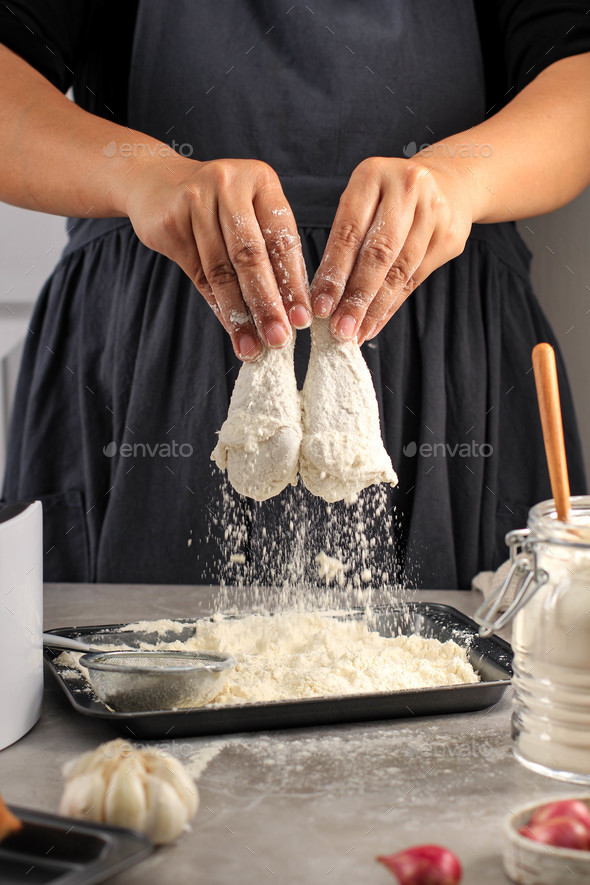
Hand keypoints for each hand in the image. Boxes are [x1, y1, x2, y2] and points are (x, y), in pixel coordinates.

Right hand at [124, 156, 310, 359]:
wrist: (159, 183)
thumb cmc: (220, 207)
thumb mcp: (251, 215)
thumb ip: (273, 252)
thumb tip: (294, 310)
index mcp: (261, 180)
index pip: (281, 239)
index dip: (293, 283)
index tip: (303, 320)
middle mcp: (229, 184)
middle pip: (250, 256)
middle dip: (267, 303)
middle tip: (279, 339)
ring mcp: (195, 200)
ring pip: (221, 271)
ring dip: (239, 315)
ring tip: (253, 347)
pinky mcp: (171, 222)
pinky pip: (199, 275)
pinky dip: (217, 306)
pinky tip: (231, 329)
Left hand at [310, 157, 472, 343]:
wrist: (447, 184)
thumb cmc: (388, 200)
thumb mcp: (361, 203)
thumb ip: (343, 242)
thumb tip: (323, 298)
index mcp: (372, 175)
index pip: (349, 232)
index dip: (334, 273)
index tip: (320, 307)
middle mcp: (406, 188)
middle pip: (378, 253)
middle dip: (356, 297)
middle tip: (339, 329)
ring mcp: (434, 211)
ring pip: (399, 270)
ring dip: (374, 308)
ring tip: (356, 332)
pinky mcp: (450, 235)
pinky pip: (415, 279)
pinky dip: (392, 305)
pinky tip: (375, 324)